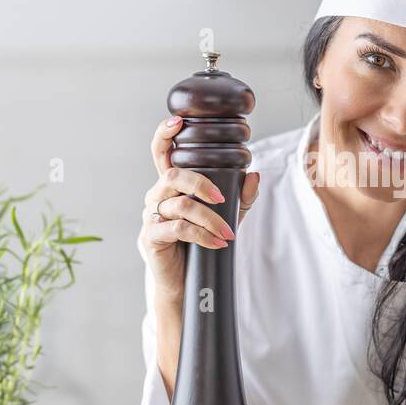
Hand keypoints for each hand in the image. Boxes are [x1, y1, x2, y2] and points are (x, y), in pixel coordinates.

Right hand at [137, 115, 260, 298]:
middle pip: (173, 176)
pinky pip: (177, 228)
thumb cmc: (200, 244)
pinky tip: (217, 242)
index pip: (162, 153)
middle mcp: (157, 196)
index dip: (165, 135)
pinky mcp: (150, 238)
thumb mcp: (226, 217)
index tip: (178, 121)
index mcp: (171, 185)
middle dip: (201, 183)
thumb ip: (241, 197)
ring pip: (180, 205)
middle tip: (222, 199)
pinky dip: (202, 234)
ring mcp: (151, 216)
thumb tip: (255, 175)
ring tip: (227, 233)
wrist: (184, 283)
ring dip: (209, 218)